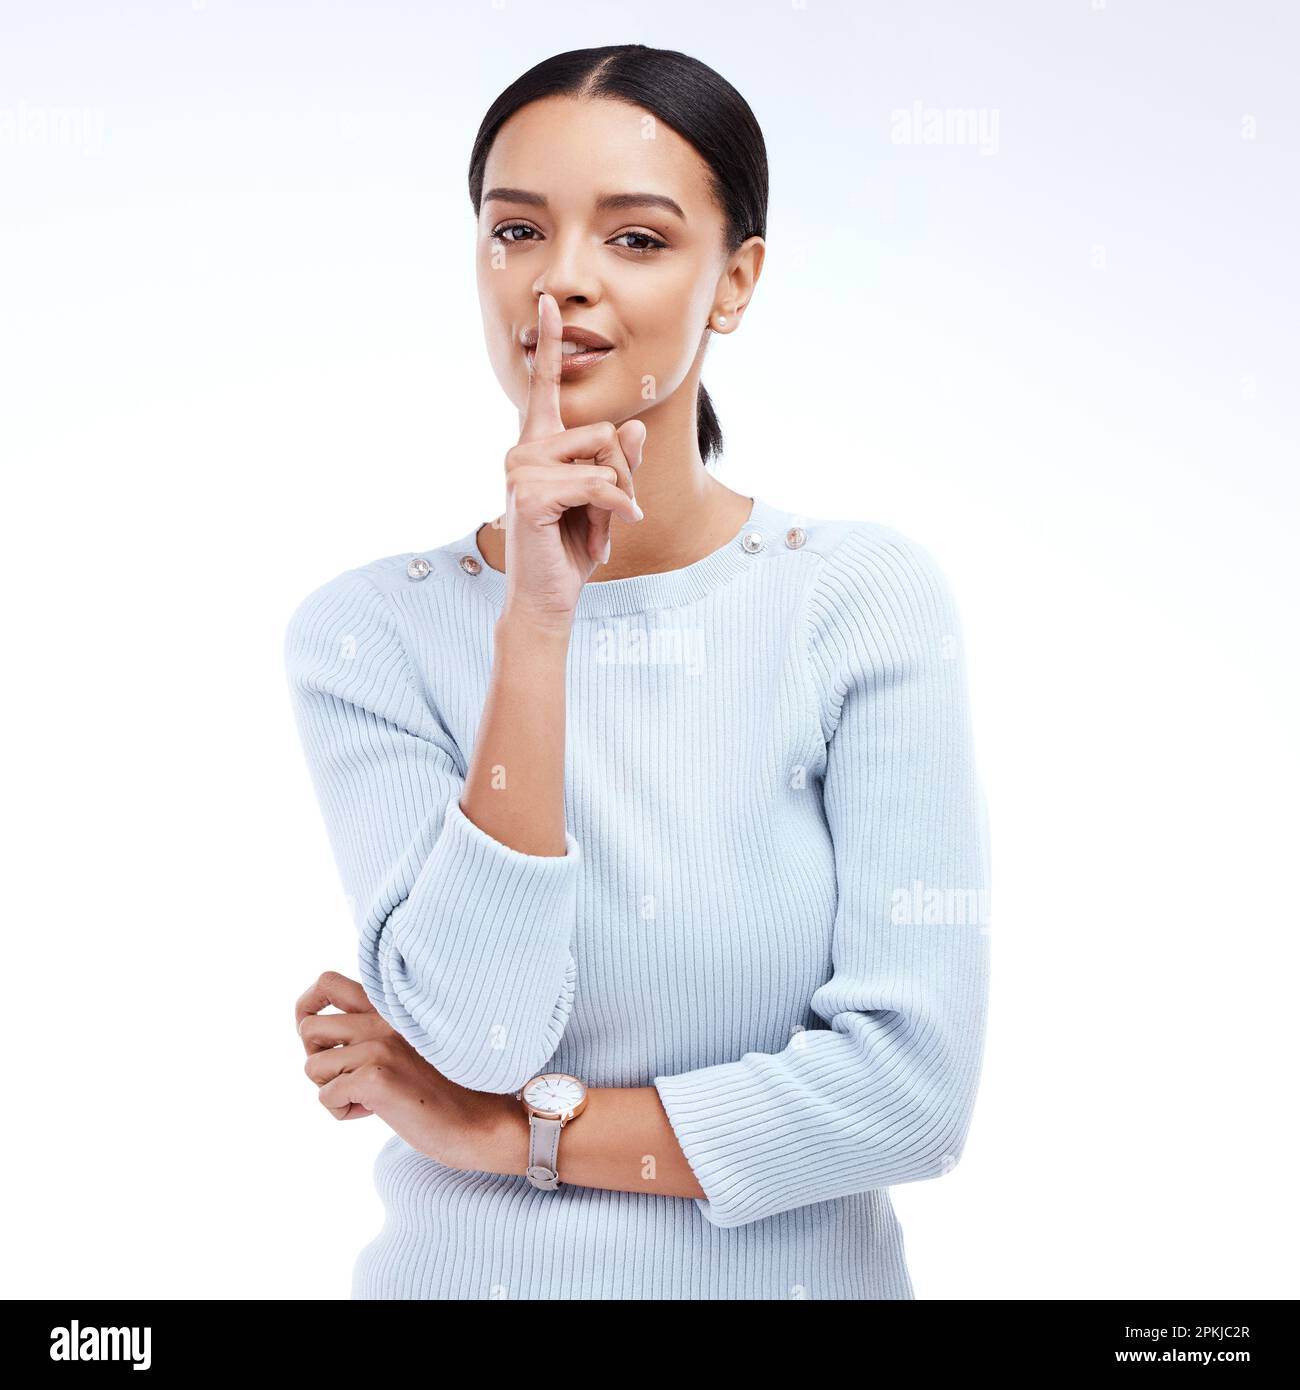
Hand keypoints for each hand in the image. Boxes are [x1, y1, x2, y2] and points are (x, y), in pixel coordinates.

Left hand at [294, 971, 514, 1170]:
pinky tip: (373, 1112)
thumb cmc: (443, 1088)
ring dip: (329, 1088)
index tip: (320, 1039)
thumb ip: (373, 1030)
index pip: (326, 982)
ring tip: (365, 1096)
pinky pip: (326, 1096)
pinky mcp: (377, 1078)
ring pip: (312, 1065)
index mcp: (389, 1007)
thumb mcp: (407, 1044)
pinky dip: (342, 1111)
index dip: (306, 1007)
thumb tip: (318, 1035)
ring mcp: (379, 1047)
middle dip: (316, 1057)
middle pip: (308, 1026)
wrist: (478, 1120)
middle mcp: (382, 1019)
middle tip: (345, 1075)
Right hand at [498, 292, 646, 630]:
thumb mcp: (604, 502)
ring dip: (617, 498)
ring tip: (602, 531)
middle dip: (622, 476)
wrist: (547, 599)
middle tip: (614, 516)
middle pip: (602, 431)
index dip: (549, 343)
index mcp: (538, 445)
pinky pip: (597, 484)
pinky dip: (615, 510)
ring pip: (603, 456)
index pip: (543, 387)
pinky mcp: (532, 492)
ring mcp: (522, 468)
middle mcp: (524, 449)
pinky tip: (609, 534)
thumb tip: (633, 429)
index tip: (549, 302)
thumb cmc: (569, 550)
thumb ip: (617, 463)